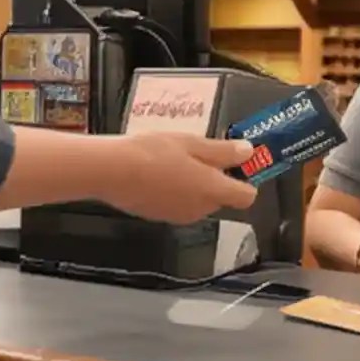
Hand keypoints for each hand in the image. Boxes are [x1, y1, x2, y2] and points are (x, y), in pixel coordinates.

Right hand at [102, 133, 257, 224]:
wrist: (111, 172)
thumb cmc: (153, 152)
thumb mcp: (192, 143)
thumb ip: (222, 151)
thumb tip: (248, 153)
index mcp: (212, 190)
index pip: (246, 197)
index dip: (246, 180)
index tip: (239, 162)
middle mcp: (200, 209)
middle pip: (221, 197)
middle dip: (215, 178)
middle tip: (198, 153)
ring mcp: (179, 216)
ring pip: (198, 201)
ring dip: (194, 185)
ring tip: (174, 159)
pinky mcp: (159, 217)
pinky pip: (178, 204)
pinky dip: (174, 192)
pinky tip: (157, 173)